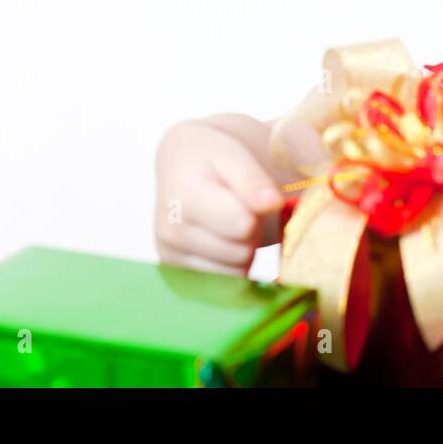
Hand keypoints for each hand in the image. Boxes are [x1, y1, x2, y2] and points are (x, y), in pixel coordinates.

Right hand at [153, 115, 289, 274]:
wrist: (179, 167)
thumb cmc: (212, 160)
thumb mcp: (233, 156)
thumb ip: (253, 180)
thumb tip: (272, 202)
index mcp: (184, 196)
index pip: (242, 224)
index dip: (260, 211)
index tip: (256, 195)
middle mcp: (170, 231)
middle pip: (241, 253)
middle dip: (252, 233)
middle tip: (242, 209)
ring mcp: (170, 257)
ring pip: (235, 275)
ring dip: (244, 252)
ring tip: (231, 223)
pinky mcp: (176, 275)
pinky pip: (223, 287)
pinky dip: (233, 268)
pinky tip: (224, 242)